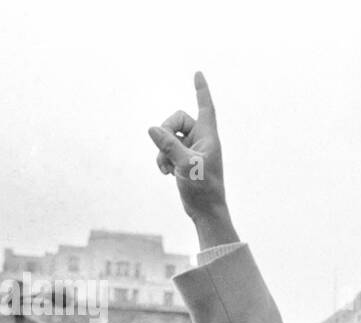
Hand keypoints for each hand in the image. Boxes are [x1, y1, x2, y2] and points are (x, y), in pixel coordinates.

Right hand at [148, 72, 228, 223]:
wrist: (205, 211)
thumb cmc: (203, 189)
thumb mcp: (186, 165)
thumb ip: (169, 145)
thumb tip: (152, 128)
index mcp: (208, 137)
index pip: (205, 107)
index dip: (201, 90)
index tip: (198, 73)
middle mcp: (201, 140)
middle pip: (177, 119)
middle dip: (165, 132)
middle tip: (164, 149)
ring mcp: (191, 149)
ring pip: (167, 136)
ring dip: (161, 150)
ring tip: (166, 168)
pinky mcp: (182, 159)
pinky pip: (165, 150)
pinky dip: (161, 159)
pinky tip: (165, 172)